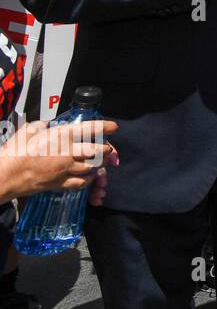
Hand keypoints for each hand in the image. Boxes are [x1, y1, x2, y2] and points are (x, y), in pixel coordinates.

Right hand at [0, 120, 118, 200]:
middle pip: (98, 151)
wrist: (6, 175)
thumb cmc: (14, 152)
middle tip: (107, 147)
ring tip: (99, 160)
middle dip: (106, 149)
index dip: (105, 127)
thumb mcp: (29, 130)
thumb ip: (41, 126)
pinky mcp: (61, 183)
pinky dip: (89, 179)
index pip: (90, 129)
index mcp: (61, 136)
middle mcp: (68, 152)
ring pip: (93, 167)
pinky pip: (82, 182)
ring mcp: (66, 169)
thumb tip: (46, 125)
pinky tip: (89, 175)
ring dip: (99, 163)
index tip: (114, 127)